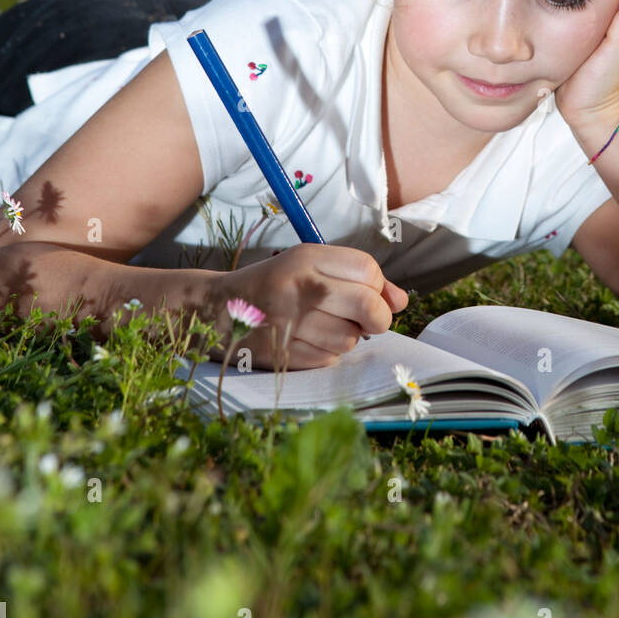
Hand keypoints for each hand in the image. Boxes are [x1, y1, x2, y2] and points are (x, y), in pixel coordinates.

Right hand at [221, 244, 408, 369]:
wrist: (217, 310)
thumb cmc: (274, 284)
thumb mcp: (310, 265)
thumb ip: (357, 277)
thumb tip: (401, 300)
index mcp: (308, 258)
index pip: (368, 270)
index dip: (378, 286)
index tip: (369, 292)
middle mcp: (300, 288)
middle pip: (368, 306)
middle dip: (377, 318)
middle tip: (366, 319)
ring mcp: (291, 323)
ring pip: (351, 338)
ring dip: (346, 336)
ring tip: (320, 324)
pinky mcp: (284, 354)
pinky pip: (329, 358)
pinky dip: (326, 352)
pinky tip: (305, 339)